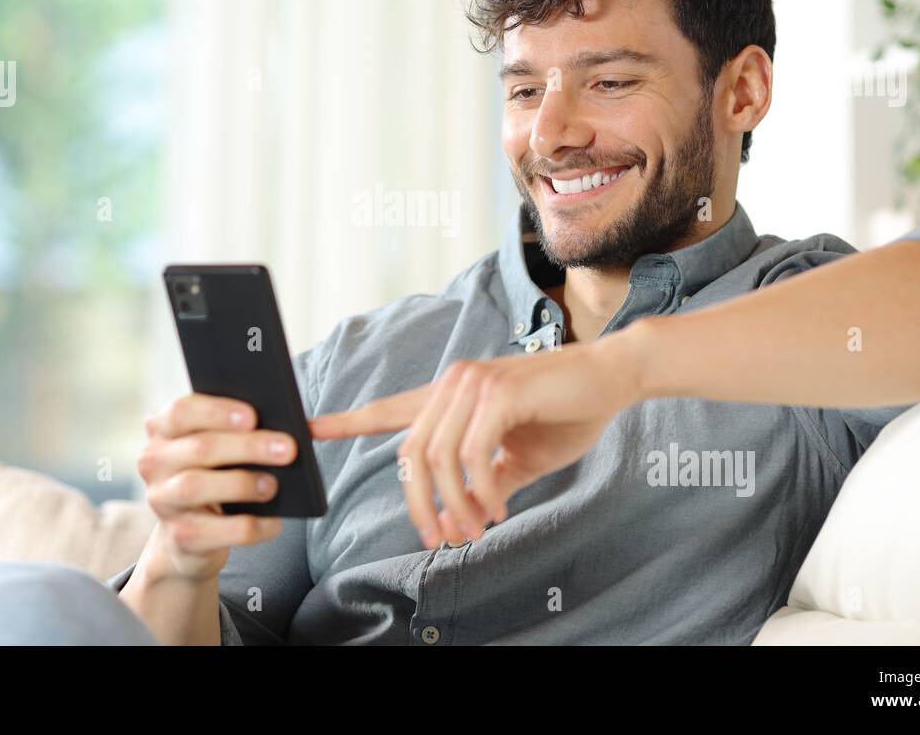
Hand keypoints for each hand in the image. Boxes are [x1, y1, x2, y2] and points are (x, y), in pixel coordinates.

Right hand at [136, 392, 297, 582]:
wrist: (190, 538)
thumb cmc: (218, 475)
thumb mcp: (226, 448)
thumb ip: (255, 429)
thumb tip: (315, 426)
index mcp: (164, 428)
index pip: (182, 411)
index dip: (217, 411)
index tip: (253, 416)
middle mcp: (154, 461)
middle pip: (200, 448)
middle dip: (248, 447)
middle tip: (288, 449)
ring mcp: (162, 500)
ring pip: (196, 486)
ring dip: (241, 484)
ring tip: (273, 485)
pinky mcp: (179, 537)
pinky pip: (215, 531)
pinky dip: (250, 526)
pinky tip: (273, 522)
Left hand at [309, 324, 648, 548]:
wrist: (613, 380)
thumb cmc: (567, 413)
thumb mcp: (518, 457)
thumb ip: (482, 481)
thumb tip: (456, 518)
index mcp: (451, 395)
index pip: (390, 409)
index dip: (346, 421)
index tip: (307, 430)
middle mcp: (453, 383)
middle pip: (411, 453)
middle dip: (420, 505)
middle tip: (442, 539)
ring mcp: (473, 383)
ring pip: (438, 459)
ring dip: (455, 504)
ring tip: (476, 529)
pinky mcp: (499, 393)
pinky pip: (472, 455)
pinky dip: (481, 490)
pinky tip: (497, 508)